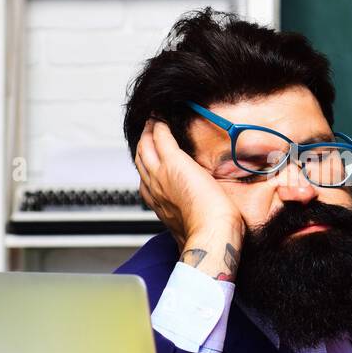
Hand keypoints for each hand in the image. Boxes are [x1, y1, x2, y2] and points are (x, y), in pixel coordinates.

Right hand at [134, 118, 243, 278]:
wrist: (210, 231)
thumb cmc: (209, 232)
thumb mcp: (194, 225)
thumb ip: (192, 218)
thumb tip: (200, 221)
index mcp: (160, 203)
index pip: (147, 180)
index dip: (148, 167)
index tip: (154, 158)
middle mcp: (155, 188)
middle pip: (141, 160)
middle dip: (143, 145)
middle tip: (148, 132)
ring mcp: (161, 174)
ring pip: (145, 147)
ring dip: (148, 132)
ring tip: (153, 122)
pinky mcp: (173, 162)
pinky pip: (160, 136)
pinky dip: (159, 126)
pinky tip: (161, 119)